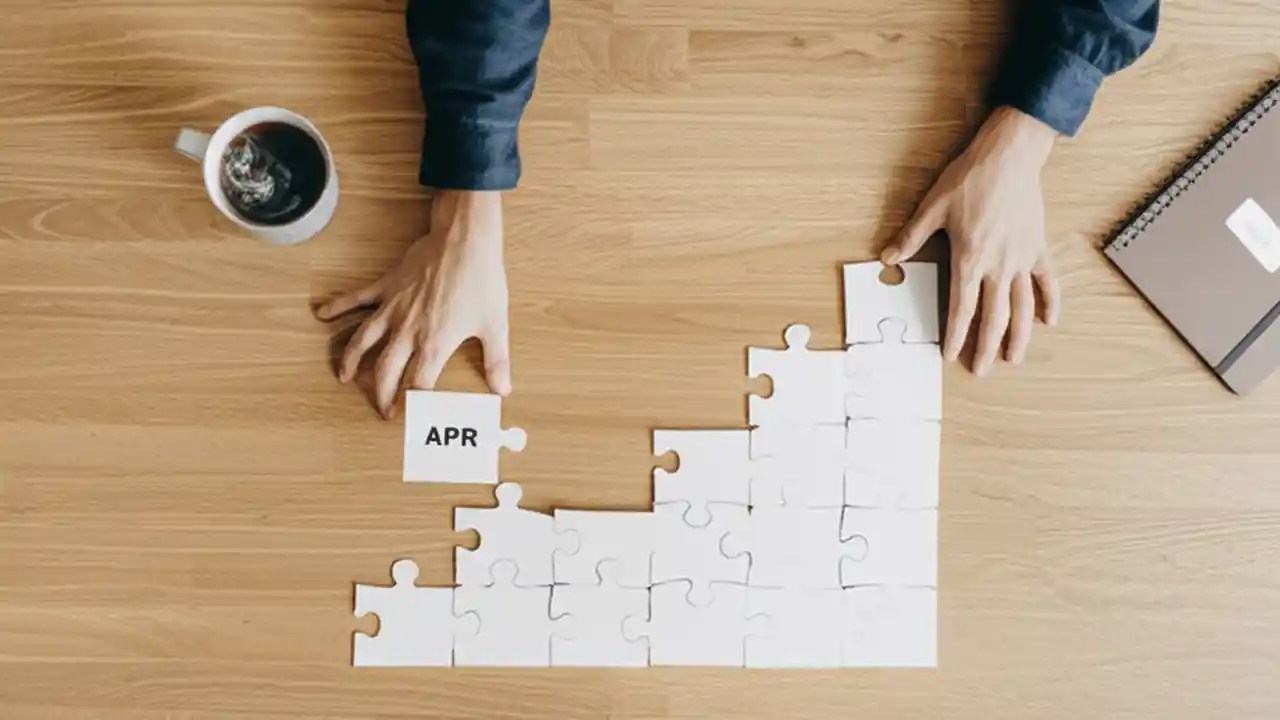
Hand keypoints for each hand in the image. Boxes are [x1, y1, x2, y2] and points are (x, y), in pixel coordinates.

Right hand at [316, 190, 511, 417]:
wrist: (464, 241)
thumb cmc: (481, 280)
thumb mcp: (495, 325)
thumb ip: (497, 361)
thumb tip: (502, 389)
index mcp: (434, 343)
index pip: (418, 384)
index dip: (413, 404)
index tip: (410, 416)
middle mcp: (408, 330)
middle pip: (387, 370)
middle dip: (381, 394)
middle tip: (381, 409)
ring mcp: (393, 308)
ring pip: (363, 340)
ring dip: (352, 361)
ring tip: (344, 377)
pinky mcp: (387, 286)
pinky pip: (357, 298)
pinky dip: (338, 306)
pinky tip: (322, 313)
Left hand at [881, 106, 1061, 374]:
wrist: (1010, 157)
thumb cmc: (970, 180)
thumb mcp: (932, 207)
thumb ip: (911, 237)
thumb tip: (887, 257)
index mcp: (970, 259)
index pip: (961, 308)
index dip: (956, 335)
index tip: (952, 355)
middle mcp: (999, 266)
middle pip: (994, 316)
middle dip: (986, 346)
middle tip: (981, 369)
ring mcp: (1022, 259)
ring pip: (1023, 307)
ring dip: (1020, 336)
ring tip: (1014, 358)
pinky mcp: (1039, 248)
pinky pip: (1047, 281)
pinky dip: (1050, 302)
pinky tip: (1049, 321)